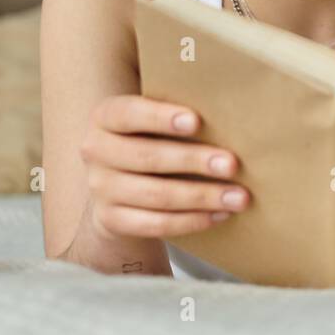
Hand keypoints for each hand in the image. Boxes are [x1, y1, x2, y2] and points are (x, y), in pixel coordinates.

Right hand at [78, 95, 252, 244]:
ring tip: (238, 196)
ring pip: (156, 194)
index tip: (196, 121)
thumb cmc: (150, 139)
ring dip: (202, 196)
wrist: (118, 186)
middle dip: (193, 161)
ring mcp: (100, 188)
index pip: (129, 113)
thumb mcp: (153, 119)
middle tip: (231, 164)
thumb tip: (230, 110)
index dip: (161, 117)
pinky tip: (220, 214)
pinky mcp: (110, 219)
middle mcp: (95, 150)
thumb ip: (178, 112)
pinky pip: (155, 224)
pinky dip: (191, 220)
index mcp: (105, 116)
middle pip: (147, 157)